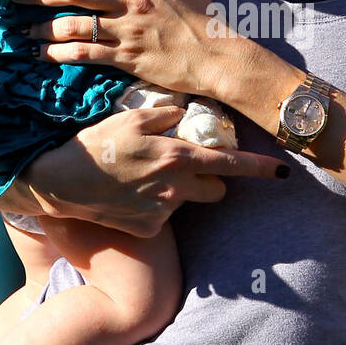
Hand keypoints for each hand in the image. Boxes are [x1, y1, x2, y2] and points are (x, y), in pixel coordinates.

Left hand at [11, 0, 224, 96]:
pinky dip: (58, 54)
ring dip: (42, 27)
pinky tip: (42, 54)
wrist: (219, 59)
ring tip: (23, 28)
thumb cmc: (207, 22)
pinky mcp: (126, 59)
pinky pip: (84, 55)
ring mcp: (128, 32)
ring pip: (73, 26)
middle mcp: (133, 2)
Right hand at [23, 102, 289, 235]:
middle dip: (212, 181)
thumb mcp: (133, 116)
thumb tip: (187, 115)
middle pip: (217, 190)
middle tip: (186, 167)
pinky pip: (163, 217)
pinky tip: (131, 195)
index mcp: (177, 157)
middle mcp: (175, 188)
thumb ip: (169, 115)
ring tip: (147, 179)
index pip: (230, 162)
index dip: (259, 168)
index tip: (283, 171)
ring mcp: (162, 213)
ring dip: (179, 192)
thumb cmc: (98, 142)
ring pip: (188, 203)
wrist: (62, 181)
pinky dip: (154, 207)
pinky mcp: (147, 230)